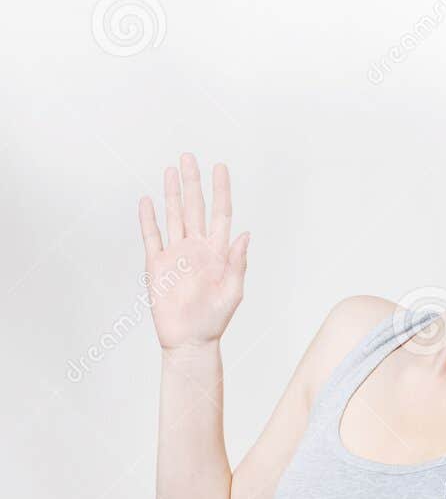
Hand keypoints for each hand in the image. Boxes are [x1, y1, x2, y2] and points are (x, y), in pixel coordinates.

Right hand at [138, 154, 248, 350]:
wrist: (189, 341)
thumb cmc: (214, 321)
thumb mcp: (233, 292)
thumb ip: (238, 262)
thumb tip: (245, 234)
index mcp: (217, 253)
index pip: (220, 214)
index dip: (221, 190)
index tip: (220, 167)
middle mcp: (196, 249)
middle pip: (194, 208)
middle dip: (192, 182)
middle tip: (189, 157)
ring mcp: (175, 254)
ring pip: (173, 216)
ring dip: (172, 193)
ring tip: (171, 170)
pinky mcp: (156, 265)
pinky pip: (151, 236)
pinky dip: (149, 219)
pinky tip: (147, 201)